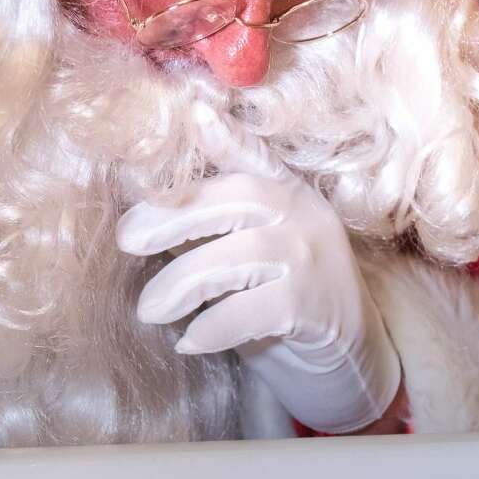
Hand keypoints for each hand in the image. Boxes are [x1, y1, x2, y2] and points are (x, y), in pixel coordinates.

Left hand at [115, 117, 401, 433]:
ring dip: (182, 281)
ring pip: (238, 255)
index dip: (225, 136)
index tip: (193, 113)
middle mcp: (306, 217)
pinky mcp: (315, 307)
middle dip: (174, 216)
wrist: (351, 365)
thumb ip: (219, 231)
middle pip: (237, 198)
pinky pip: (250, 309)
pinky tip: (189, 342)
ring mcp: (314, 260)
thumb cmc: (287, 308)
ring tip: (149, 309)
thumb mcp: (257, 258)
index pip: (255, 159)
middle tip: (127, 240)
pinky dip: (213, 326)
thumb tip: (146, 223)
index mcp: (291, 196)